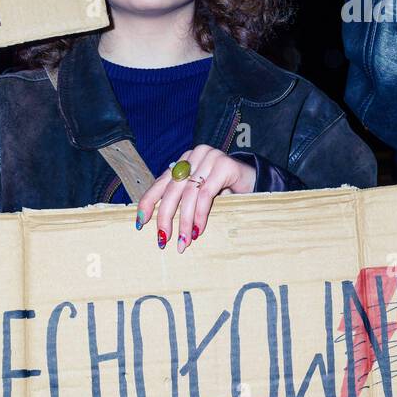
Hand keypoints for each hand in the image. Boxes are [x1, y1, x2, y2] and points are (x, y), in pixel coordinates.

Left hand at [136, 145, 255, 251]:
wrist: (256, 181)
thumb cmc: (225, 191)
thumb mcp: (199, 195)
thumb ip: (183, 201)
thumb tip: (160, 227)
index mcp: (184, 161)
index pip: (160, 182)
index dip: (148, 202)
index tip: (140, 222)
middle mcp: (194, 155)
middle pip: (172, 189)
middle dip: (165, 218)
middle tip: (163, 240)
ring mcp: (209, 157)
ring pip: (188, 194)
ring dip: (184, 221)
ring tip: (183, 241)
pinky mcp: (224, 165)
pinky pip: (205, 194)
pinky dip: (200, 215)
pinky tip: (198, 229)